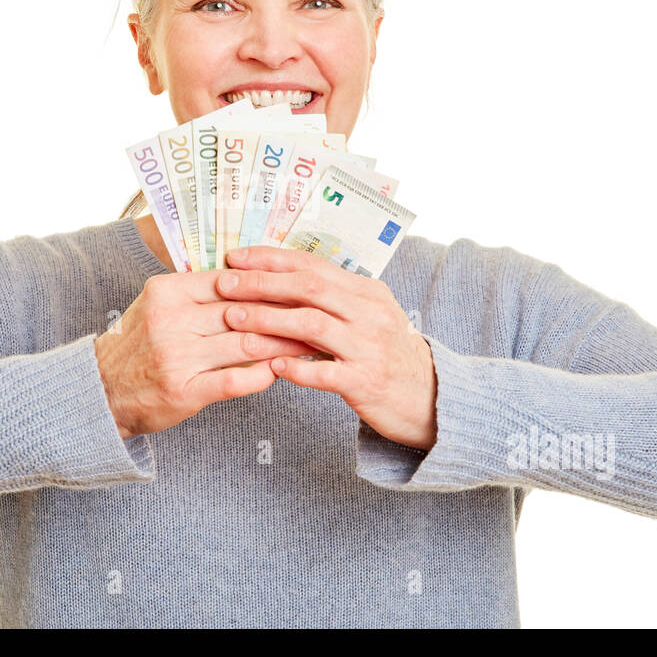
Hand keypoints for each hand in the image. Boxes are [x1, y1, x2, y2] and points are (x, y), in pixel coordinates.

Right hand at [94, 269, 316, 438]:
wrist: (100, 390)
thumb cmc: (136, 345)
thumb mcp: (158, 306)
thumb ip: (197, 291)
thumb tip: (249, 277)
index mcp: (167, 292)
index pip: (230, 281)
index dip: (267, 285)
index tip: (297, 289)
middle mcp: (171, 320)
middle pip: (243, 311)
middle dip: (284, 314)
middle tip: (316, 316)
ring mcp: (177, 357)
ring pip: (245, 344)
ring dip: (282, 346)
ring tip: (308, 344)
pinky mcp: (183, 391)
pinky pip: (235, 380)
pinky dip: (262, 375)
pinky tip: (280, 372)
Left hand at [216, 245, 438, 450]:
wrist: (431, 397)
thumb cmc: (388, 354)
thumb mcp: (368, 315)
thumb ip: (333, 298)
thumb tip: (281, 278)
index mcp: (367, 292)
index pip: (313, 265)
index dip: (271, 259)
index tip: (236, 259)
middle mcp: (369, 313)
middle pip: (310, 288)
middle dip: (262, 283)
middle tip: (225, 284)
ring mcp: (369, 347)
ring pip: (313, 325)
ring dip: (269, 319)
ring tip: (234, 319)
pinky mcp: (366, 382)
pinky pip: (325, 372)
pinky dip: (296, 368)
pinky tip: (272, 366)